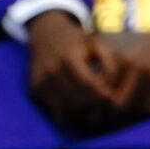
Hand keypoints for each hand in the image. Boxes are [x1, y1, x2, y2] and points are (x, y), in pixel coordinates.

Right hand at [25, 11, 118, 135]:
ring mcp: (41, 82)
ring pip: (66, 109)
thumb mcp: (98, 44)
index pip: (88, 83)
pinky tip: (83, 110)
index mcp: (68, 58)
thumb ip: (110, 65)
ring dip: (83, 114)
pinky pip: (55, 111)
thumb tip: (112, 92)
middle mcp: (51, 71)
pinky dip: (71, 114)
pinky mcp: (36, 91)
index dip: (102, 94)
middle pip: (77, 99)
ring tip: (98, 112)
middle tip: (108, 108)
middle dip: (95, 106)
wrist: (46, 34)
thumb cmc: (78, 40)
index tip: (114, 98)